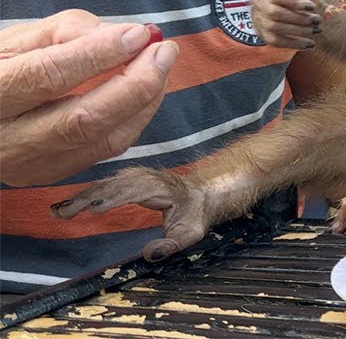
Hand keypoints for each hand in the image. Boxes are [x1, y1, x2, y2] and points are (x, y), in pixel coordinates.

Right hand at [0, 10, 178, 186]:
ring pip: (104, 140)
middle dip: (136, 82)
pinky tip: (146, 91)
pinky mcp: (51, 175)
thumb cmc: (0, 68)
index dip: (99, 54)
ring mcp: (29, 165)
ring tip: (161, 65)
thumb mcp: (16, 40)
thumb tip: (119, 34)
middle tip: (164, 50)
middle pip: (84, 120)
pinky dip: (134, 119)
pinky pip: (106, 150)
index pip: (48, 76)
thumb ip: (66, 30)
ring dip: (144, 101)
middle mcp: (7, 140)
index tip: (138, 34)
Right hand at [51, 167, 208, 260]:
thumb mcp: (190, 234)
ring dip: (81, 197)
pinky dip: (85, 194)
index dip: (115, 199)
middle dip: (87, 200)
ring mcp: (134, 177)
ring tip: (58, 212)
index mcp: (160, 188)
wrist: (199, 195)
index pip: (134, 191)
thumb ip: (172, 245)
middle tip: (63, 214)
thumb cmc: (194, 215)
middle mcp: (144, 178)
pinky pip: (104, 186)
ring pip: (104, 185)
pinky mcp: (126, 180)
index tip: (94, 209)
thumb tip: (149, 255)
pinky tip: (68, 205)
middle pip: (112, 187)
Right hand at [251, 0, 323, 48]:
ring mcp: (260, 21)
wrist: (282, 9)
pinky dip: (294, 44)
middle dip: (299, 18)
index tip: (313, 6)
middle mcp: (260, 5)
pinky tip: (310, 44)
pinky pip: (277, 42)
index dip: (296, 2)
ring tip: (316, 31)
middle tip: (317, 20)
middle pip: (277, 14)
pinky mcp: (264, 35)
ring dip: (299, 31)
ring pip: (276, 29)